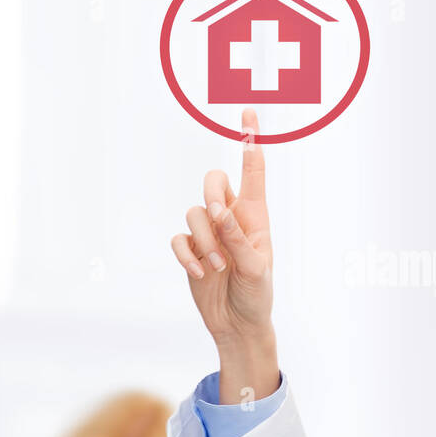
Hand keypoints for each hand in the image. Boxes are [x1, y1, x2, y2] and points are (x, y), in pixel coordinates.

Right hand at [171, 107, 275, 349]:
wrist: (238, 324)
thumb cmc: (258, 294)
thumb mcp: (257, 269)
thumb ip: (238, 239)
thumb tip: (218, 210)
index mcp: (255, 216)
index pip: (253, 171)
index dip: (250, 141)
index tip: (248, 112)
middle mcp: (230, 218)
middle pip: (212, 180)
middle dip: (211, 195)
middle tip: (219, 221)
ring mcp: (209, 233)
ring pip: (193, 213)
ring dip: (203, 241)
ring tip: (217, 267)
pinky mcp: (190, 250)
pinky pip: (178, 239)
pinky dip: (185, 255)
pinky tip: (198, 273)